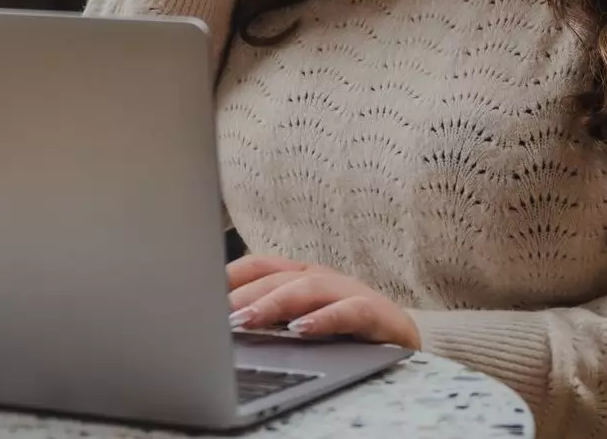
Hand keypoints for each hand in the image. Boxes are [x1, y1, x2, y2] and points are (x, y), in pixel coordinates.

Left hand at [225, 254, 421, 348]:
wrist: (405, 342)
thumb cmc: (346, 333)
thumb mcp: (302, 324)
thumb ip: (270, 321)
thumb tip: (223, 329)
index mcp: (301, 276)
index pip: (261, 265)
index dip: (231, 273)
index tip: (201, 286)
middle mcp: (323, 278)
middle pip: (279, 278)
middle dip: (245, 293)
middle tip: (217, 313)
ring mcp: (351, 292)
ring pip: (308, 289)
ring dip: (274, 303)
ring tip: (247, 319)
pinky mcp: (378, 314)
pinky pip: (350, 312)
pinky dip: (324, 319)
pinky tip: (301, 329)